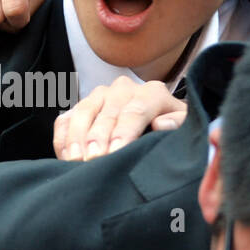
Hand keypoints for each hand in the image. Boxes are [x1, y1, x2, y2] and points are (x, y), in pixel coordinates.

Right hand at [53, 76, 185, 160]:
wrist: (159, 120)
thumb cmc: (172, 129)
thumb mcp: (186, 126)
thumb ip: (178, 123)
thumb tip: (160, 123)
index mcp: (152, 92)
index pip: (135, 110)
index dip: (124, 131)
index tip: (116, 151)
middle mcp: (123, 89)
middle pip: (107, 113)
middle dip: (98, 137)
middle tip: (92, 159)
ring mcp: (100, 95)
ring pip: (83, 112)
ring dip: (77, 137)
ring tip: (75, 160)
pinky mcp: (82, 106)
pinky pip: (66, 119)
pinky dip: (63, 137)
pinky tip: (65, 156)